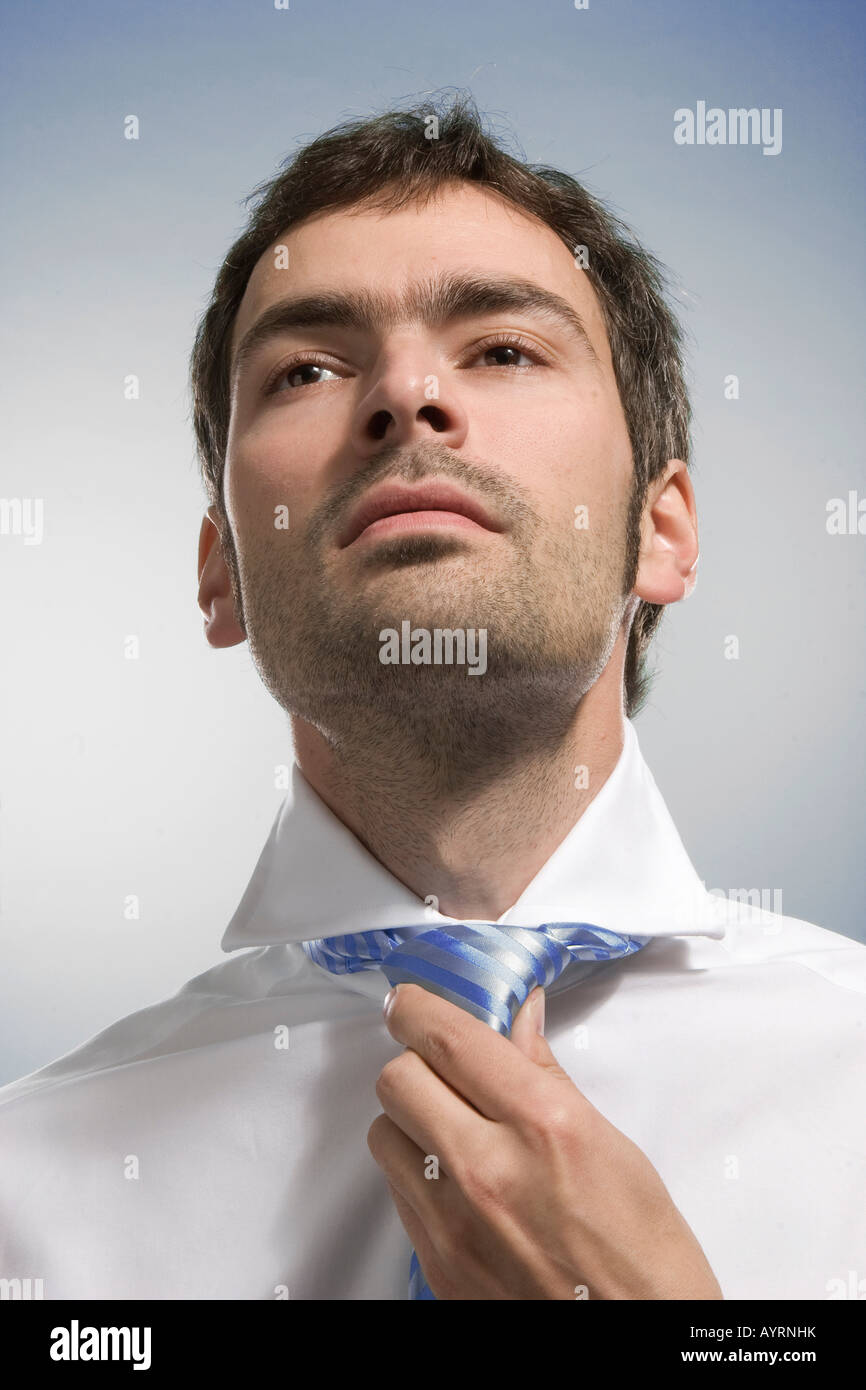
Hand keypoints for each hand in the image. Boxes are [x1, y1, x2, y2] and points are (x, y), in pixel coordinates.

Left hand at [367, 982, 722, 1299]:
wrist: (640, 1338)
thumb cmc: (644, 1259)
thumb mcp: (612, 1147)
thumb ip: (549, 1077)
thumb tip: (520, 1024)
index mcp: (543, 1126)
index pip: (449, 1039)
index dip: (418, 1007)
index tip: (412, 1001)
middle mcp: (490, 1171)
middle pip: (399, 1078)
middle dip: (415, 1061)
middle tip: (440, 1063)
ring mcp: (456, 1222)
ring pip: (385, 1133)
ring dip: (410, 1118)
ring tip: (451, 1125)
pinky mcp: (438, 1263)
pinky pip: (397, 1192)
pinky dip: (416, 1171)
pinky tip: (457, 1177)